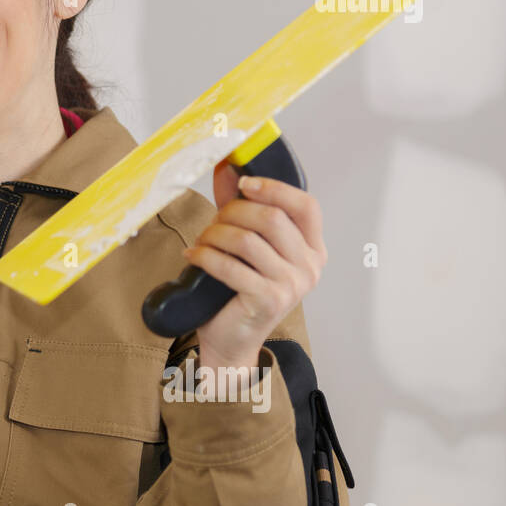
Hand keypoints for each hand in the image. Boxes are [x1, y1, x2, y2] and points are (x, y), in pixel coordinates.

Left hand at [182, 159, 327, 367]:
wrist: (232, 340)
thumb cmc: (239, 289)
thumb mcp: (245, 243)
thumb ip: (240, 205)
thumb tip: (226, 165)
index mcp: (312, 248)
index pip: (306, 206)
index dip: (275, 188)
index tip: (245, 182)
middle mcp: (310, 267)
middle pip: (271, 218)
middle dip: (233, 212)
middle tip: (213, 222)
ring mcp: (292, 286)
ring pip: (247, 240)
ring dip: (215, 235)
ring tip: (201, 242)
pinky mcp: (268, 300)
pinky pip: (231, 266)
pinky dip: (205, 256)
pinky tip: (192, 256)